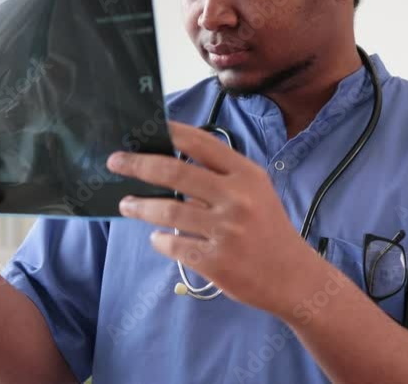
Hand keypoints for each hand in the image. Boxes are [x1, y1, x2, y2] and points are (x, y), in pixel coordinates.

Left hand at [107, 121, 319, 314]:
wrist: (293, 277)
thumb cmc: (268, 229)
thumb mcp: (256, 191)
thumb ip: (220, 176)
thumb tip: (168, 162)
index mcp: (247, 175)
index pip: (200, 143)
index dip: (168, 133)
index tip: (141, 130)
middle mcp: (237, 198)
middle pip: (175, 173)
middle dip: (138, 165)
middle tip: (115, 162)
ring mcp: (226, 231)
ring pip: (167, 211)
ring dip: (140, 206)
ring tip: (126, 204)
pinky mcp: (216, 260)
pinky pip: (174, 245)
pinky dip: (159, 240)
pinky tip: (157, 238)